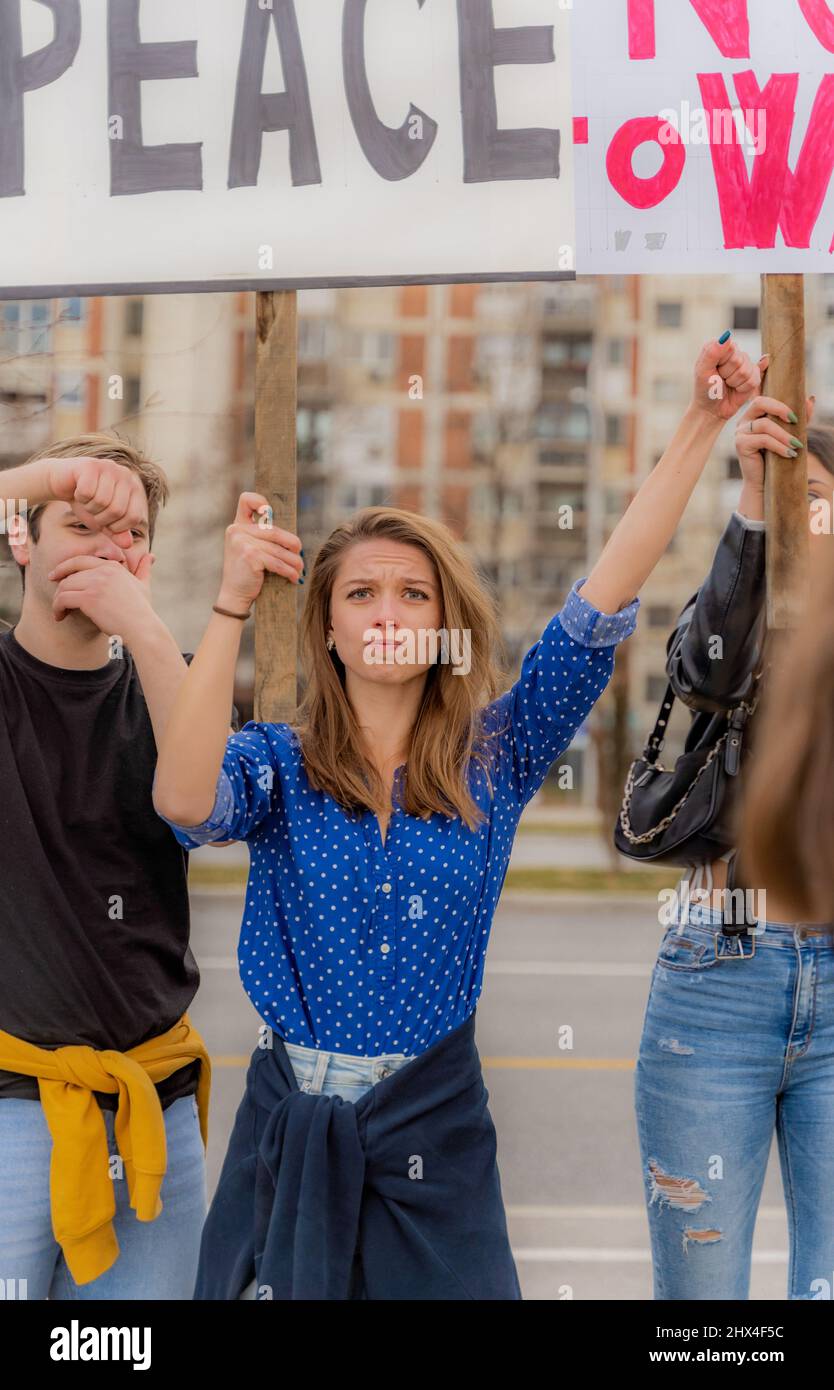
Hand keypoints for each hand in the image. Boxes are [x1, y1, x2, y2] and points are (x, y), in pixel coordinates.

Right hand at [39, 456, 148, 545]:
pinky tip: (78, 490)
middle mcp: (125, 475)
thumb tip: (128, 545)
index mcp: (134, 488)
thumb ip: (117, 533)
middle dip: (101, 518)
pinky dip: (79, 497)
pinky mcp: (91, 464)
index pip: (134, 517)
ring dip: (89, 508)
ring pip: (102, 501)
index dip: (117, 527)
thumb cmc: (86, 503)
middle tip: (92, 511)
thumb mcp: (103, 521)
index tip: (106, 522)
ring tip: (86, 501)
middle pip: (117, 510)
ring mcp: (109, 467)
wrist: (62, 482)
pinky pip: (87, 491)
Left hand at [48, 551, 155, 640]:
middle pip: (70, 574)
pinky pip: (63, 598)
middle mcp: (104, 571)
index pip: (80, 560)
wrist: (142, 629)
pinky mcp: (89, 598)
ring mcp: (96, 584)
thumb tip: (150, 556)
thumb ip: (143, 569)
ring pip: (64, 586)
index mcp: (113, 566)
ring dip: (57, 600)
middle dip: (60, 587)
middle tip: (56, 600)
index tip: (55, 576)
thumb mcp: (144, 586)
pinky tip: (60, 616)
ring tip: (59, 611)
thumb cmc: (142, 611)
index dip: (65, 567)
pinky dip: (57, 608)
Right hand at [217, 492, 302, 611]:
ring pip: (279, 549)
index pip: (246, 499)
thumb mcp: (252, 549)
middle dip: (292, 545)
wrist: (235, 595)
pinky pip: (277, 562)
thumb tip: (295, 540)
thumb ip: (264, 537)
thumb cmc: (248, 573)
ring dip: (294, 561)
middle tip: (299, 557)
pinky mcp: (250, 556)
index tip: (270, 514)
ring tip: (299, 570)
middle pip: (275, 531)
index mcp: (237, 526)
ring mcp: (243, 542)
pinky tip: (294, 578)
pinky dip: (289, 571)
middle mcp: (237, 531)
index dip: (261, 501)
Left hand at [688, 340, 765, 422]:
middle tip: (720, 379)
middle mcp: (734, 352)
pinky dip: (742, 388)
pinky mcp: (754, 375)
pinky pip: (754, 380)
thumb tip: (726, 336)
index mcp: (719, 346)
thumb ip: (712, 352)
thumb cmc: (705, 389)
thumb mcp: (703, 371)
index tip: (713, 370)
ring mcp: (745, 363)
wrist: (712, 409)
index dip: (721, 362)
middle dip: (727, 374)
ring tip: (727, 385)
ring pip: (746, 371)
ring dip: (734, 382)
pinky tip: (736, 389)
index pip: (730, 347)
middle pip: (739, 360)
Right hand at [734, 393, 814, 492]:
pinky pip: (763, 439)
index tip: (796, 417)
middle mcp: (743, 421)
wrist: (764, 482)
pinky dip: (779, 446)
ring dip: (784, 435)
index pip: (763, 399)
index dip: (779, 403)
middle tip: (795, 421)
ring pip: (764, 424)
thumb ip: (798, 418)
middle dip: (779, 409)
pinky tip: (789, 453)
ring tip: (797, 445)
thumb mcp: (789, 434)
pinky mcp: (741, 445)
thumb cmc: (775, 457)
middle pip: (759, 403)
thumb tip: (811, 400)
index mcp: (753, 415)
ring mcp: (740, 433)